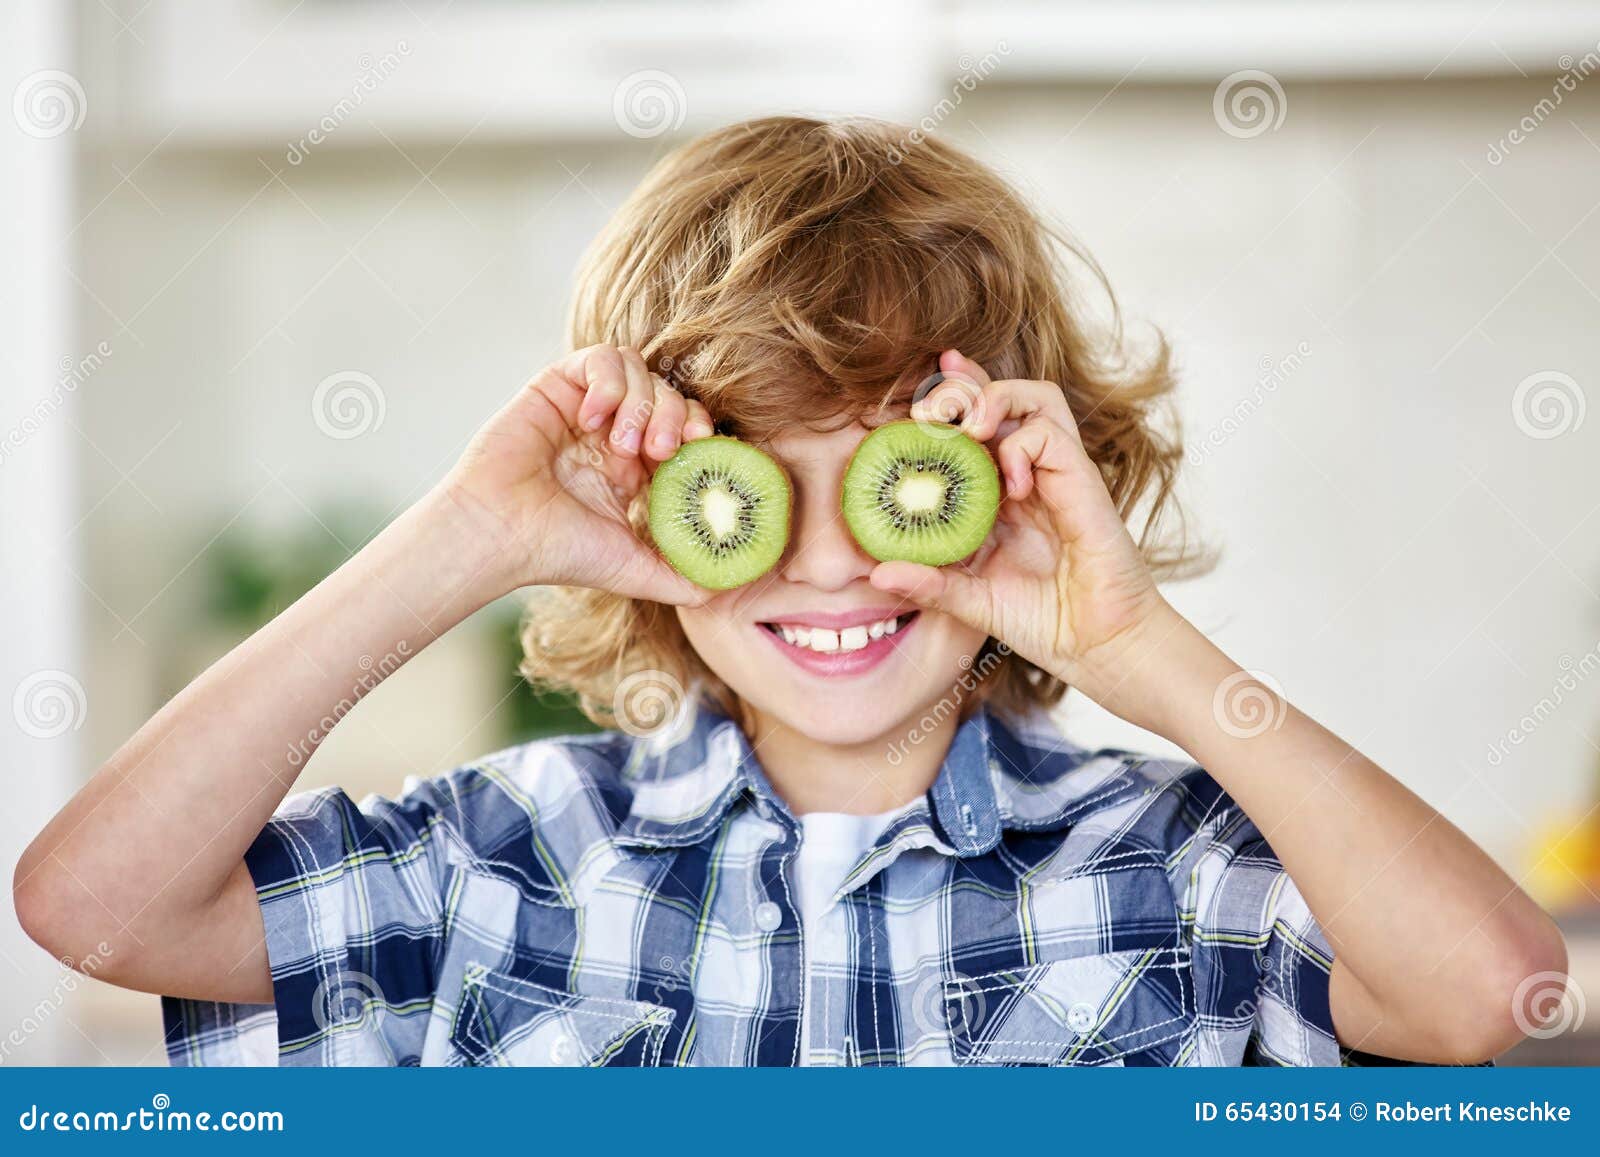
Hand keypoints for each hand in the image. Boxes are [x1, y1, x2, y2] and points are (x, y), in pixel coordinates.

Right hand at [437, 344, 714, 603]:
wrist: (500, 535)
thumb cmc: (558, 553)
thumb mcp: (635, 569)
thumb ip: (683, 577)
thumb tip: (726, 585)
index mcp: (637, 467)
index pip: (687, 427)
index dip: (701, 430)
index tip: (702, 449)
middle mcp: (614, 431)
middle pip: (669, 393)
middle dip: (676, 415)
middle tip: (662, 449)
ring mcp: (587, 407)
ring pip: (639, 370)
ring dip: (642, 401)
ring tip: (621, 442)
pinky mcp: (558, 386)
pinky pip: (601, 358)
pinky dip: (608, 383)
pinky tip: (591, 419)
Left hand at [869, 349, 1181, 717]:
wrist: (1096, 646)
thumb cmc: (1041, 620)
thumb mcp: (970, 599)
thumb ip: (929, 583)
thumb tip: (878, 573)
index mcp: (999, 491)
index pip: (975, 421)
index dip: (950, 395)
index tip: (913, 397)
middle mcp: (1028, 472)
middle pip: (1000, 395)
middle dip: (961, 388)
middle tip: (927, 412)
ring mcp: (1057, 473)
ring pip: (1035, 397)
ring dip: (994, 398)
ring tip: (966, 430)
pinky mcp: (1083, 481)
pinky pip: (1051, 436)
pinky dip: (1021, 446)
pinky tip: (1008, 484)